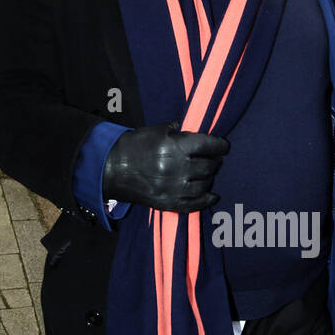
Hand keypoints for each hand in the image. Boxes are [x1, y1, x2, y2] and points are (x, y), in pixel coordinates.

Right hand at [102, 122, 229, 211]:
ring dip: (209, 179)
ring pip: (204, 185)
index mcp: (176, 147)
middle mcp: (179, 168)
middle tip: (214, 159)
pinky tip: (212, 196)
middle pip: (209, 166)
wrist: (111, 169)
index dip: (220, 146)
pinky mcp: (168, 203)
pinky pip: (194, 204)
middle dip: (215, 162)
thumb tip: (195, 132)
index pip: (209, 146)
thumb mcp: (156, 130)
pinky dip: (206, 200)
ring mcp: (174, 188)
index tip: (224, 146)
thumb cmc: (134, 146)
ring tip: (208, 174)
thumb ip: (178, 131)